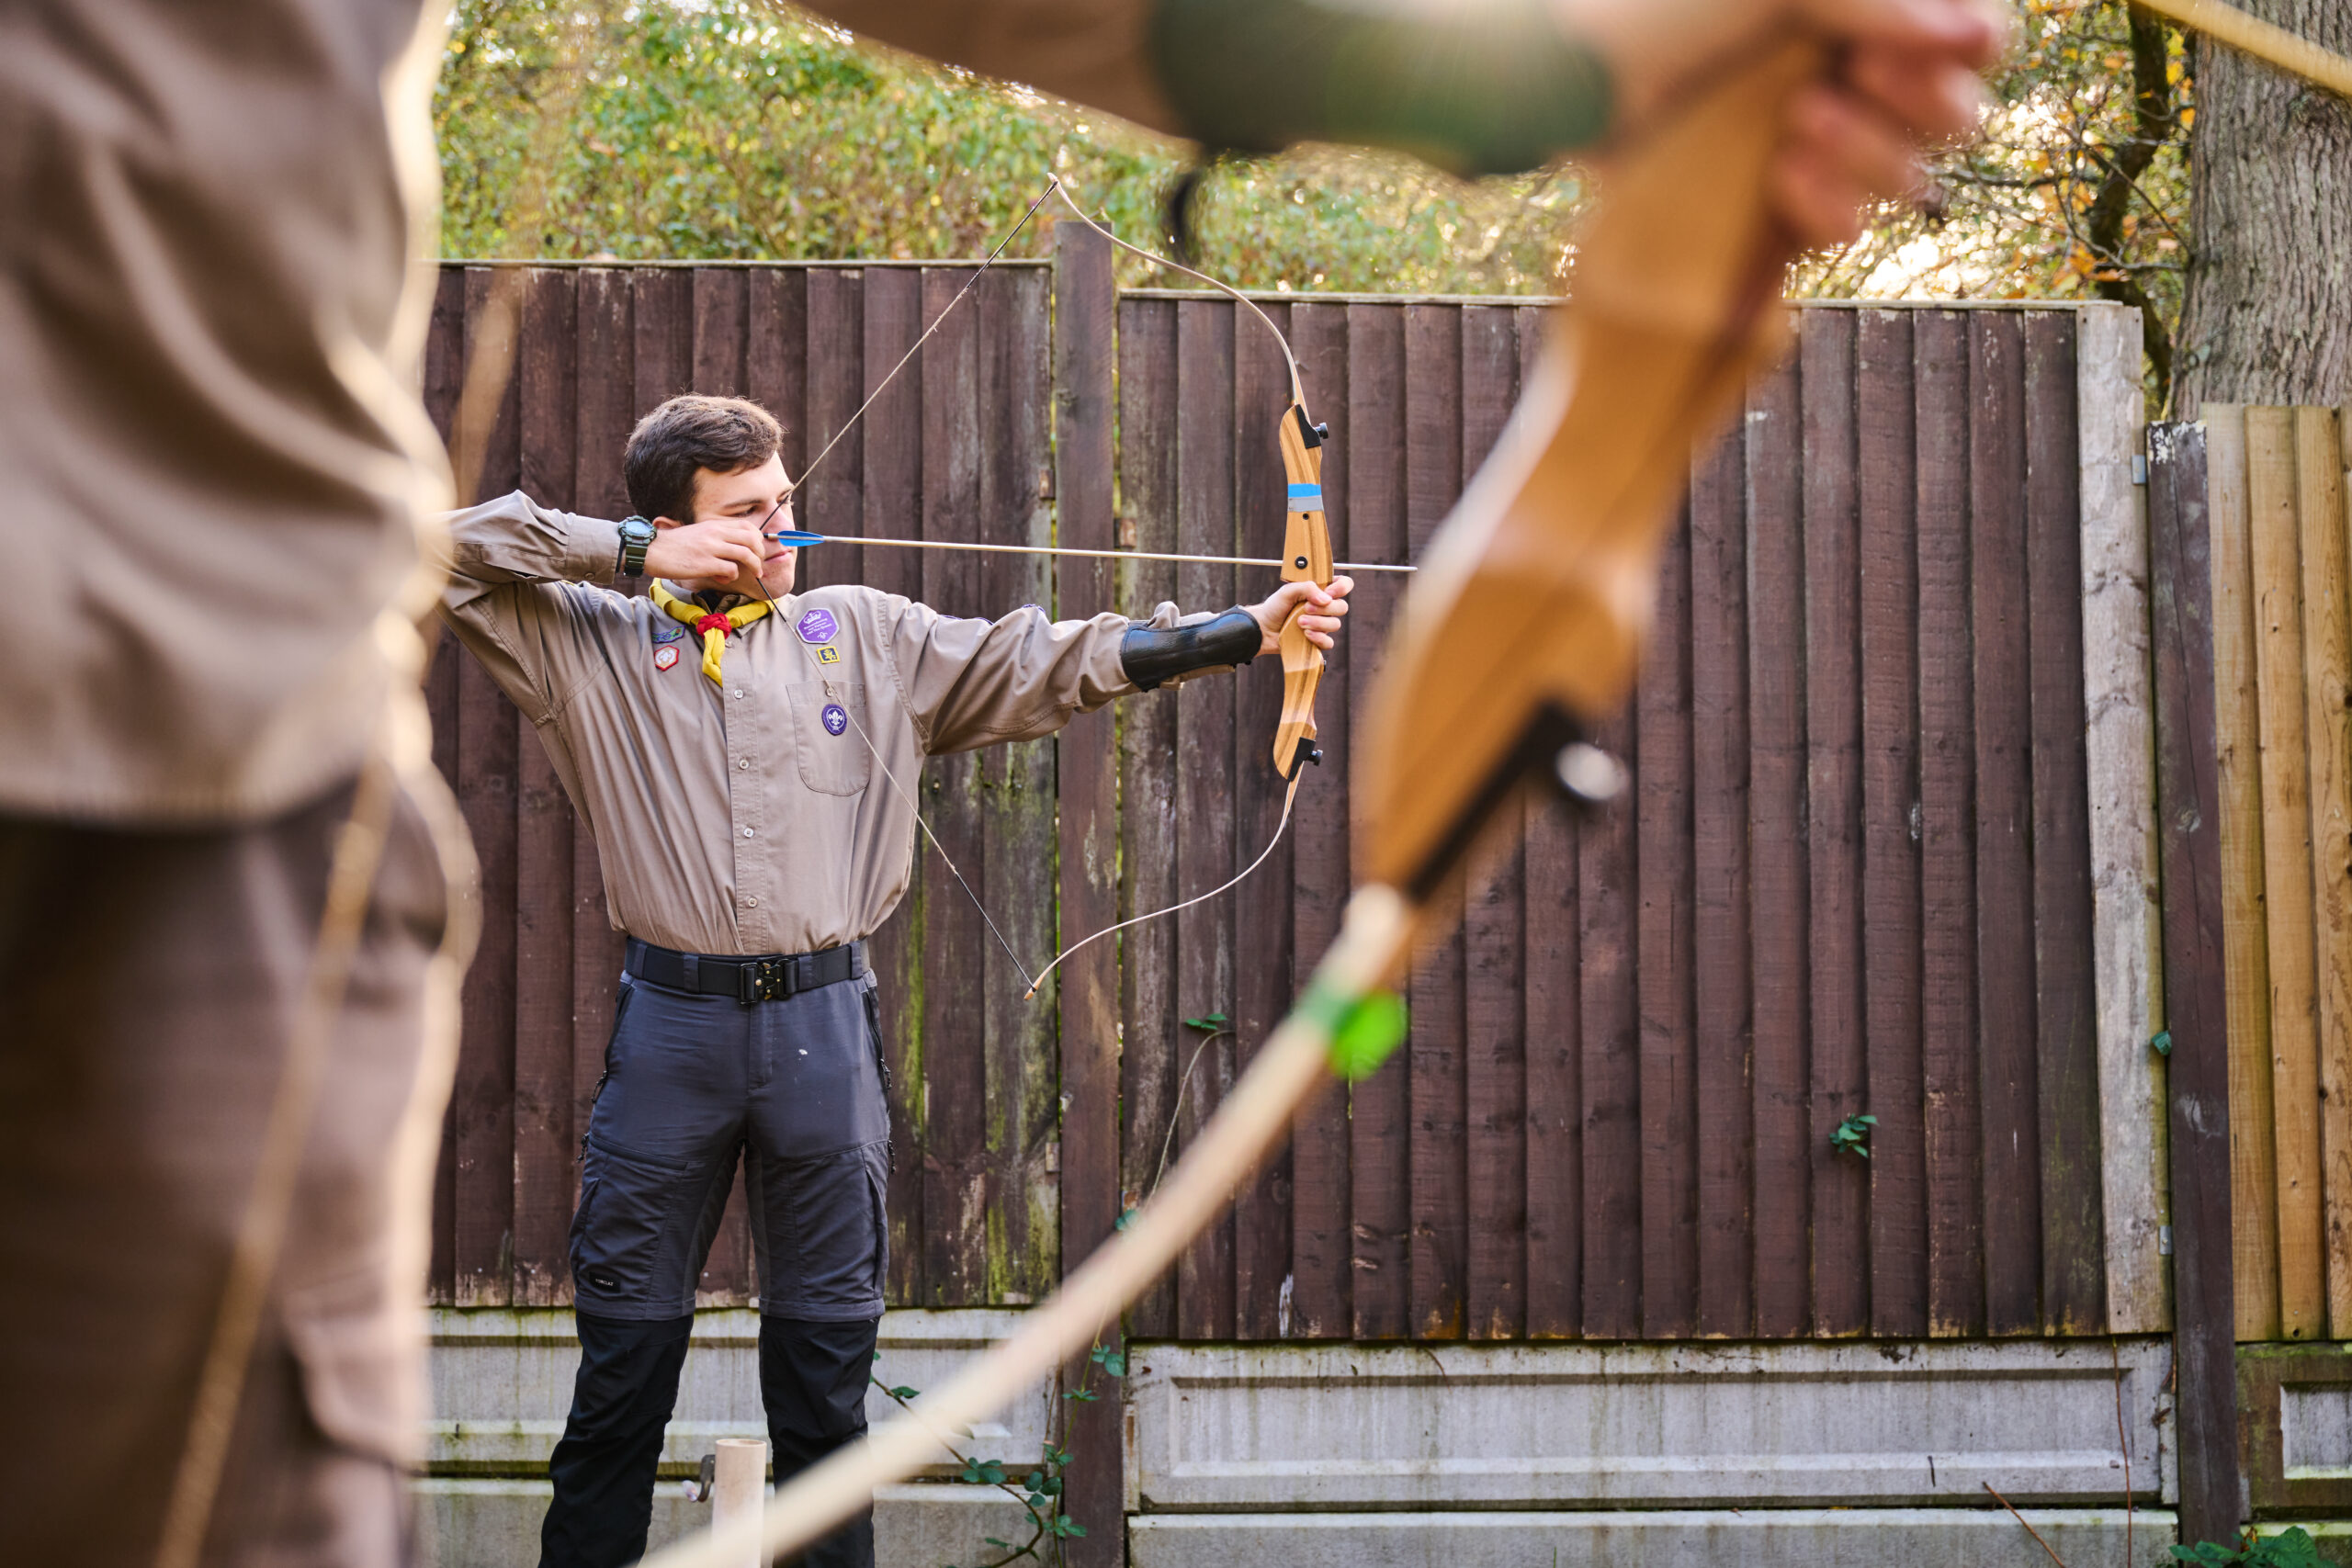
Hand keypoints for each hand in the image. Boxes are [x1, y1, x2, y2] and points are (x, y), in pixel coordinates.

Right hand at [641, 513, 770, 592]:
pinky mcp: (705, 563)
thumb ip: (716, 540)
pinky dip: (732, 576)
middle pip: (752, 538)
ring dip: (754, 566)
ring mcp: (711, 548)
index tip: (758, 551)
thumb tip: (732, 556)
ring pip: (746, 554)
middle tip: (759, 565)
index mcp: (714, 525)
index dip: (758, 539)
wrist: (650, 549)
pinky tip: (724, 578)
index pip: (747, 526)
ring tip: (755, 574)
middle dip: (761, 553)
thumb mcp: (698, 534)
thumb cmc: (673, 546)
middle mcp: (715, 533)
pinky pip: (731, 569)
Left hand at [1247, 575, 1353, 656]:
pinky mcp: (1317, 641)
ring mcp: (1322, 625)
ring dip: (1318, 623)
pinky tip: (1305, 634)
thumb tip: (1326, 599)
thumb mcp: (1288, 591)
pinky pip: (1329, 642)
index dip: (1341, 588)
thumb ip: (1307, 587)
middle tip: (1305, 608)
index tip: (1328, 592)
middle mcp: (1324, 607)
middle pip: (1342, 607)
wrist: (1263, 628)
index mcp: (1320, 591)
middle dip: (1325, 609)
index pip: (1344, 584)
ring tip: (1299, 622)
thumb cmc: (1275, 607)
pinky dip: (1318, 638)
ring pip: (1335, 625)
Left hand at [1563, 0, 2008, 248]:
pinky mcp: (1771, 202)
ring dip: (1870, 154)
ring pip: (1907, 174)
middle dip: (1922, 103)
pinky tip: (1782, 178)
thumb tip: (1971, 36)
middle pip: (1957, 111)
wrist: (1565, 78)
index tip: (1914, 49)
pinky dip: (1826, 205)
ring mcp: (1813, 140)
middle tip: (1854, 80)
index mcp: (1856, 9)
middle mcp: (1849, 68)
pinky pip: (1841, 224)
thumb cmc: (1657, 6)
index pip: (1970, 31)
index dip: (1969, 45)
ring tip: (1797, 127)